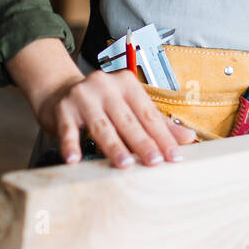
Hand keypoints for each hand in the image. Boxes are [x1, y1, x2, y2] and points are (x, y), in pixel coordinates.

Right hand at [34, 68, 197, 167]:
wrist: (59, 91)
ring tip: (124, 164)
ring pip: (102, 126)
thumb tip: (189, 138)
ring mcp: (83, 97)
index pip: (149, 114)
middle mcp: (106, 87)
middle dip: (143, 143)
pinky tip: (74, 160)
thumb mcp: (129, 106)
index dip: (163, 136)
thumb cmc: (101, 103)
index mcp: (127, 84)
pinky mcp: (63, 110)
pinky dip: (71, 145)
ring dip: (114, 147)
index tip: (174, 156)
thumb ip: (157, 123)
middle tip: (155, 162)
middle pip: (128, 120)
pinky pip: (68, 130)